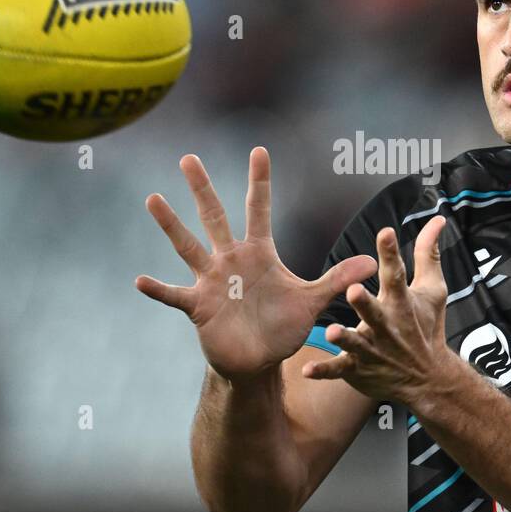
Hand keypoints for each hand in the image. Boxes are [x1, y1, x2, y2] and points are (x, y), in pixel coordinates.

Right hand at [135, 147, 376, 382]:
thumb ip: (337, 280)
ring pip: (188, 247)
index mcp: (259, 253)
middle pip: (215, 217)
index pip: (259, 209)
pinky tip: (140, 280)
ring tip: (153, 199)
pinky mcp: (198, 307)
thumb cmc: (281, 327)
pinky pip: (175, 295)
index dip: (260, 181)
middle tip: (188, 158)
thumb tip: (371, 262)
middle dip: (203, 188)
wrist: (258, 361)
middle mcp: (231, 260)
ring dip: (171, 225)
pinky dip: (159, 289)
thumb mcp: (312, 301)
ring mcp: (211, 281)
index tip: (259, 150)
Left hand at [303, 216, 453, 405]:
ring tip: (332, 332)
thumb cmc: (426, 327)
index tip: (385, 232)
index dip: (391, 253)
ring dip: (345, 338)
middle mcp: (386, 326)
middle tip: (353, 290)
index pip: (396, 275)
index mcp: (401, 303)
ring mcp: (372, 350)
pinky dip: (323, 371)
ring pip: (355, 343)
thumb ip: (428, 253)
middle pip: (374, 312)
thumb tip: (437, 219)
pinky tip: (306, 370)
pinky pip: (338, 370)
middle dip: (365, 302)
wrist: (428, 380)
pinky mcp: (358, 369)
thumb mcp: (432, 290)